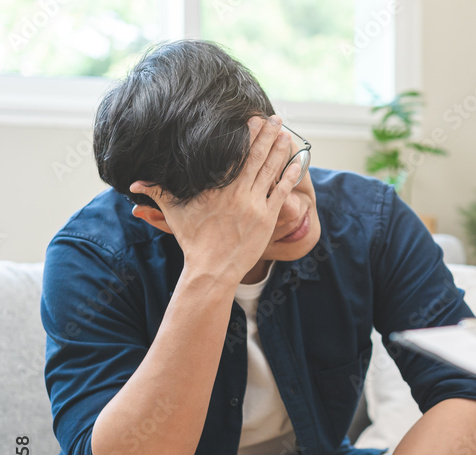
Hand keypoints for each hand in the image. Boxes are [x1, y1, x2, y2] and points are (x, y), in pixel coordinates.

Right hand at [130, 115, 300, 285]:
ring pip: (270, 170)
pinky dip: (289, 176)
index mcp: (217, 187)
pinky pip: (282, 192)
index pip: (234, 154)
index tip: (253, 119)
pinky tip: (297, 162)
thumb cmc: (193, 241)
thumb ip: (156, 192)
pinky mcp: (267, 218)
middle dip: (266, 134)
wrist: (213, 268)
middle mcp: (237, 192)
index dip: (246, 135)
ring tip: (285, 133)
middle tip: (273, 118)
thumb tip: (131, 183)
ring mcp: (255, 204)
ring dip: (279, 150)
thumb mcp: (173, 214)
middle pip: (256, 156)